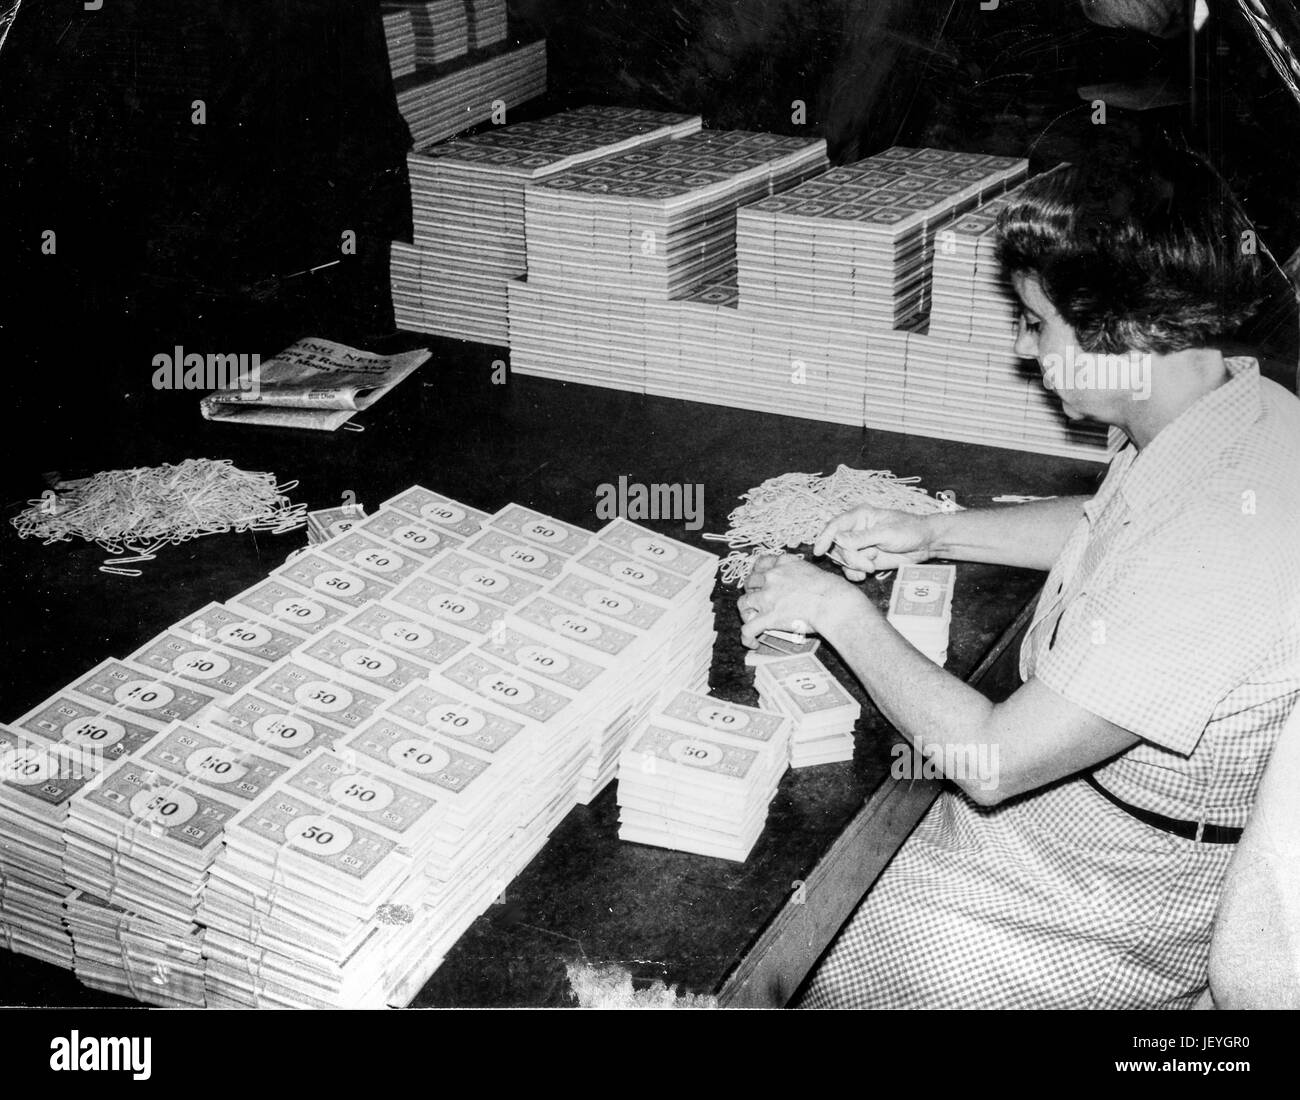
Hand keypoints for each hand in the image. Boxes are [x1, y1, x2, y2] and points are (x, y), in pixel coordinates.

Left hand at [737, 554, 869, 647]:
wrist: (833, 602)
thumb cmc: (832, 589)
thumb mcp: (813, 572)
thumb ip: (799, 575)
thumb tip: (801, 588)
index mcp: (783, 563)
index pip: (761, 563)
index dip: (757, 572)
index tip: (759, 580)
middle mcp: (772, 577)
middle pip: (749, 582)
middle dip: (751, 592)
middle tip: (758, 602)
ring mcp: (767, 597)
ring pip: (743, 603)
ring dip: (746, 613)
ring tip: (753, 621)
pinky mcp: (768, 617)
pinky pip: (748, 629)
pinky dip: (747, 638)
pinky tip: (752, 643)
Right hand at [812, 506, 934, 580]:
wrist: (924, 544)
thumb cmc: (909, 530)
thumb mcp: (886, 533)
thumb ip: (862, 538)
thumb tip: (839, 540)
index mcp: (859, 516)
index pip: (835, 525)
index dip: (824, 537)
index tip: (819, 551)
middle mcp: (855, 530)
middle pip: (837, 546)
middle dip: (849, 557)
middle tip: (868, 563)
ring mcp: (858, 545)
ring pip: (842, 558)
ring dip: (854, 566)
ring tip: (871, 567)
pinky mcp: (863, 559)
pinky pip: (849, 568)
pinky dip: (854, 573)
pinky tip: (863, 575)